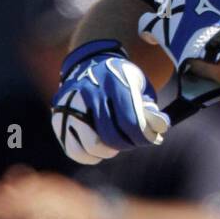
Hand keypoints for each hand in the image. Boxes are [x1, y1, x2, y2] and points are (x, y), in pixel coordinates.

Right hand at [51, 40, 169, 164]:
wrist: (90, 62)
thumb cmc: (121, 79)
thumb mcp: (140, 85)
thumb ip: (151, 108)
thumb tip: (160, 129)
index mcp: (114, 83)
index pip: (130, 122)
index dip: (143, 137)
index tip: (150, 140)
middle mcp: (90, 93)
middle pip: (111, 136)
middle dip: (127, 144)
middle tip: (133, 141)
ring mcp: (71, 105)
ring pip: (91, 145)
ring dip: (108, 151)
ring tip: (115, 144)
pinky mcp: (59, 117)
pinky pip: (74, 149)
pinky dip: (89, 155)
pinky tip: (99, 149)